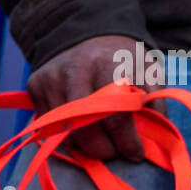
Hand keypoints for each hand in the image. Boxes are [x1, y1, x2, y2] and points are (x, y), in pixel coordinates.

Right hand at [25, 34, 164, 160]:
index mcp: (109, 64)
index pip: (114, 114)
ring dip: (85, 146)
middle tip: (117, 153)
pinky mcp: (35, 85)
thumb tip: (153, 138)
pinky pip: (49, 126)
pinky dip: (69, 137)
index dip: (126, 140)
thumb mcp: (150, 74)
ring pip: (64, 131)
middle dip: (104, 149)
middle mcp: (75, 70)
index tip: (136, 154)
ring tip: (103, 143)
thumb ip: (155, 104)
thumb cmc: (126, 61)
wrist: (90, 35)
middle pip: (84, 127)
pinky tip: (84, 131)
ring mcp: (51, 78)